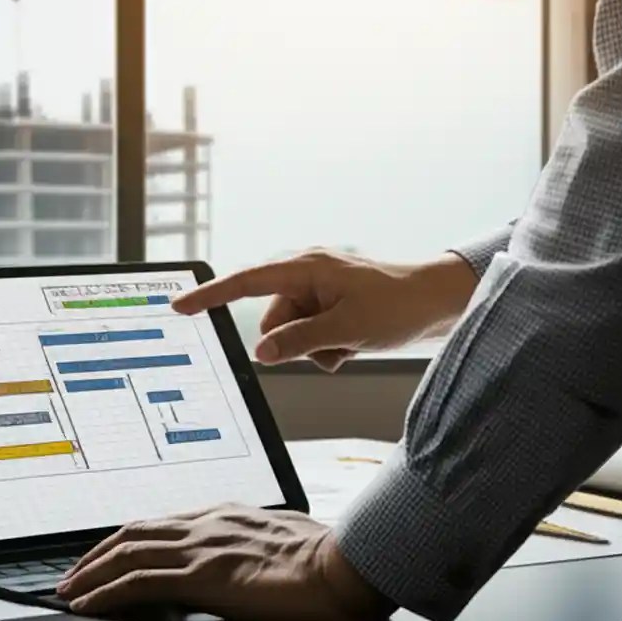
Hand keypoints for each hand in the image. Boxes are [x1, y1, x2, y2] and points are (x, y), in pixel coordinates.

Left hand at [55, 504, 393, 620]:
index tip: (110, 554)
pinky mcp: (202, 576)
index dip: (129, 539)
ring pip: (128, 553)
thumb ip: (254, 547)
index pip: (163, 523)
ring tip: (70, 591)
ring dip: (92, 572)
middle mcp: (207, 523)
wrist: (342, 568)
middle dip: (99, 552)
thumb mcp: (283, 542)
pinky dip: (106, 592)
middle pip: (135, 532)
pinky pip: (139, 582)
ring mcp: (202, 548)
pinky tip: (89, 605)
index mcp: (227, 514)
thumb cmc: (327, 560)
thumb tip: (247, 564)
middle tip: (75, 574)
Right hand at [173, 250, 477, 370]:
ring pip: (293, 334)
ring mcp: (321, 290)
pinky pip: (312, 335)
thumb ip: (298, 341)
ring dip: (318, 348)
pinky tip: (356, 343)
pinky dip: (330, 347)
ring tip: (352, 343)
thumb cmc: (397, 307)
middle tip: (336, 344)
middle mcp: (308, 274)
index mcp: (306, 267)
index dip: (211, 295)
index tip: (180, 305)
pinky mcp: (333, 306)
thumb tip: (261, 353)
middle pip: (273, 321)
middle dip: (297, 342)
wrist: (441, 303)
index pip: (246, 282)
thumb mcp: (345, 330)